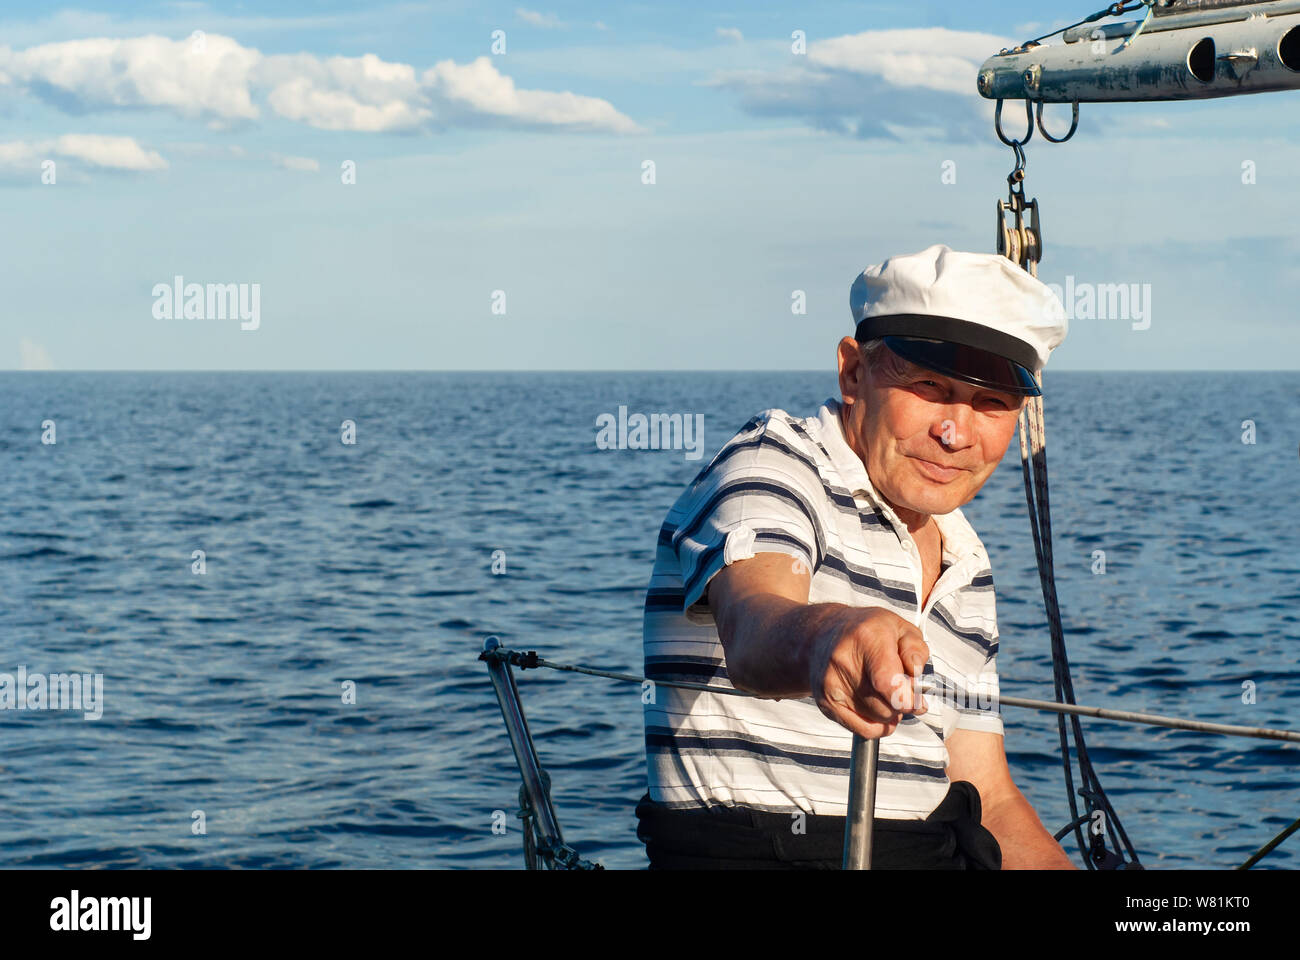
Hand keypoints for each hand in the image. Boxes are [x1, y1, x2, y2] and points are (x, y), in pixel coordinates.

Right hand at [808, 606, 928, 738]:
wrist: (820, 635)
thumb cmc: (862, 631)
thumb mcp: (898, 627)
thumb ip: (915, 650)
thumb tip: (916, 675)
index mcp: (867, 638)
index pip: (890, 684)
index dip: (909, 699)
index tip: (917, 698)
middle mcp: (844, 661)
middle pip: (887, 706)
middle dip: (902, 703)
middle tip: (901, 689)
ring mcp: (832, 684)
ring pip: (877, 719)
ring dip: (888, 711)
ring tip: (884, 692)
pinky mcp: (825, 702)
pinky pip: (862, 729)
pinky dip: (876, 724)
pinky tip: (876, 707)